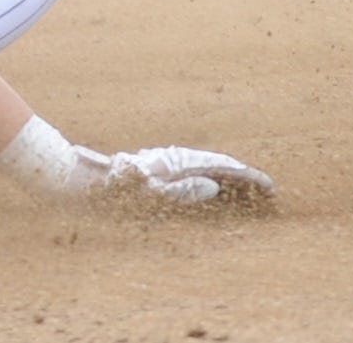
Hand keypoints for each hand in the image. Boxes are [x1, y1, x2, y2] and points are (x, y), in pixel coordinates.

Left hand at [97, 146, 274, 206]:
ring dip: (230, 180)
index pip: (223, 166)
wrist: (83, 180)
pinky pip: (195, 176)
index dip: (249, 177)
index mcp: (179, 162)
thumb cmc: (116, 190)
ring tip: (250, 194)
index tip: (270, 188)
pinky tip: (216, 193)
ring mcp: (168, 164)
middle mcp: (176, 159)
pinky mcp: (159, 172)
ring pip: (208, 170)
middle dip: (245, 179)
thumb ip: (185, 191)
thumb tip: (215, 186)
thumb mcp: (153, 193)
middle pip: (219, 166)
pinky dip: (213, 182)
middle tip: (268, 194)